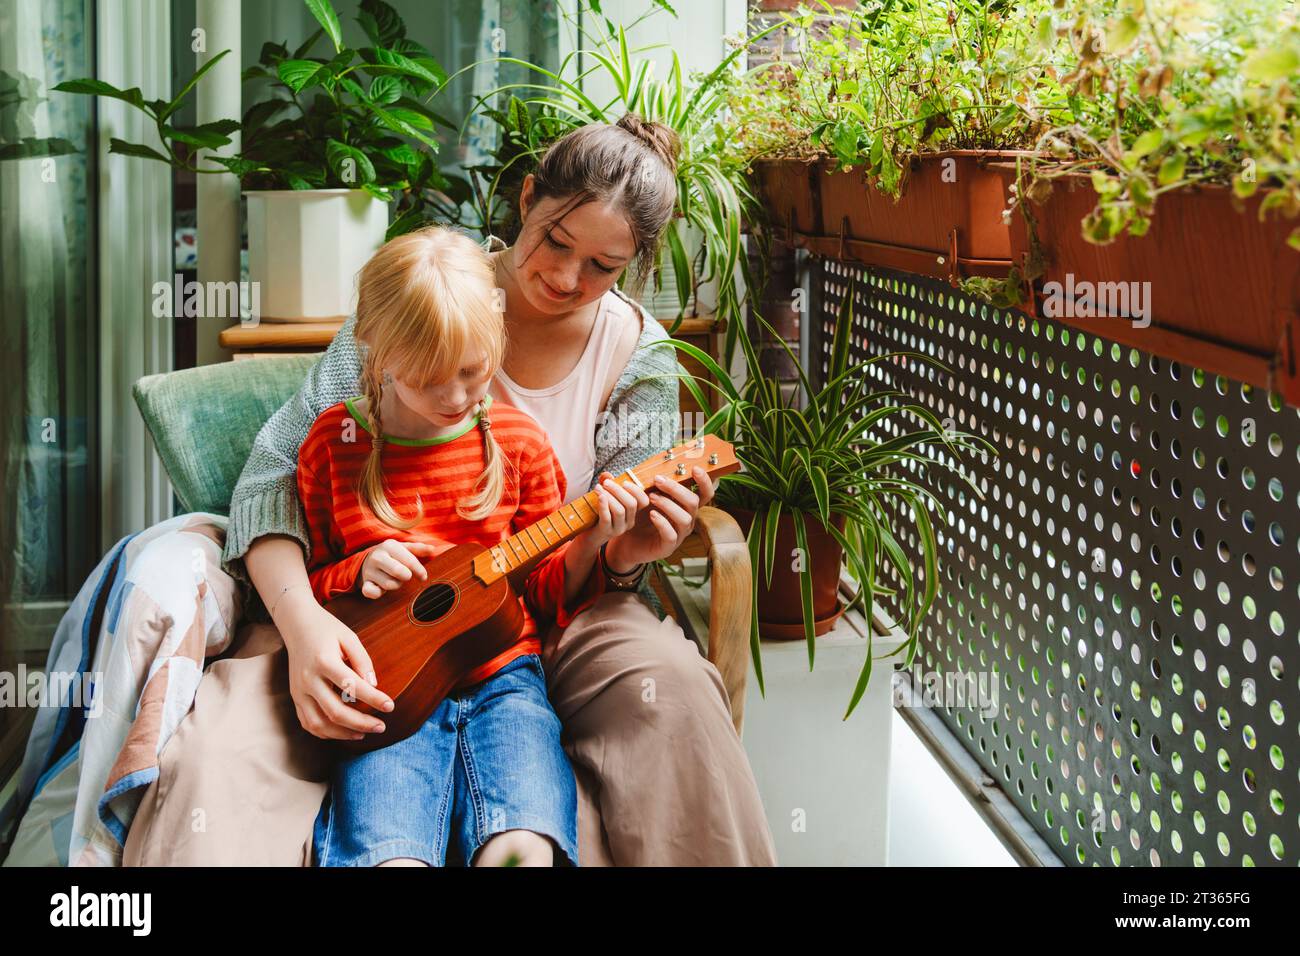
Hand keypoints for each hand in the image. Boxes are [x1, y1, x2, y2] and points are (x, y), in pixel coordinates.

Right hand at [274, 591, 395, 740]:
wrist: (296, 625)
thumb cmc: (327, 629)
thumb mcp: (349, 637)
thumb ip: (363, 661)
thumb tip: (373, 686)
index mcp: (323, 662)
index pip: (352, 687)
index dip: (374, 699)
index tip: (391, 706)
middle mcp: (308, 680)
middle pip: (335, 712)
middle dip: (361, 723)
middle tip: (381, 726)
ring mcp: (298, 691)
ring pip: (319, 724)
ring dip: (343, 734)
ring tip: (364, 733)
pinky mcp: (295, 697)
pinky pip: (308, 723)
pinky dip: (326, 732)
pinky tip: (344, 731)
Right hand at [357, 539, 439, 598]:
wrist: (367, 560)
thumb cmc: (392, 555)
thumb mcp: (404, 548)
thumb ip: (418, 548)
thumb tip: (432, 549)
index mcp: (389, 546)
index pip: (409, 561)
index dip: (419, 571)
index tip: (423, 577)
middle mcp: (378, 557)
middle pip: (398, 572)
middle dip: (406, 576)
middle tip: (406, 576)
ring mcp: (369, 570)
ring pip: (389, 584)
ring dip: (396, 585)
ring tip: (394, 579)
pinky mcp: (364, 583)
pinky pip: (370, 592)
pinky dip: (378, 593)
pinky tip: (381, 589)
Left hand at [573, 474, 646, 556]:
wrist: (589, 536)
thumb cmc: (599, 515)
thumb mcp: (606, 500)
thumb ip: (608, 487)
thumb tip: (607, 475)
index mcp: (633, 513)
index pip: (644, 501)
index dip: (637, 490)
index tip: (624, 481)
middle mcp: (629, 522)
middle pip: (631, 504)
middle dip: (618, 490)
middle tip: (606, 483)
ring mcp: (619, 528)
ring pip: (620, 510)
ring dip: (609, 496)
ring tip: (598, 488)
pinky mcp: (606, 531)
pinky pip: (607, 518)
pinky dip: (603, 505)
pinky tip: (599, 496)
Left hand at [604, 465, 714, 571]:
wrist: (627, 541)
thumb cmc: (640, 516)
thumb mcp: (646, 496)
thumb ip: (649, 483)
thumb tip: (641, 469)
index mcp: (685, 506)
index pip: (705, 494)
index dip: (704, 481)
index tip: (695, 469)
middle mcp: (687, 519)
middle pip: (694, 502)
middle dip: (676, 489)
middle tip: (658, 480)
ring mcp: (679, 534)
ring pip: (685, 518)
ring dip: (668, 504)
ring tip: (651, 497)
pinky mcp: (668, 546)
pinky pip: (671, 535)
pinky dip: (662, 522)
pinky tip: (651, 514)